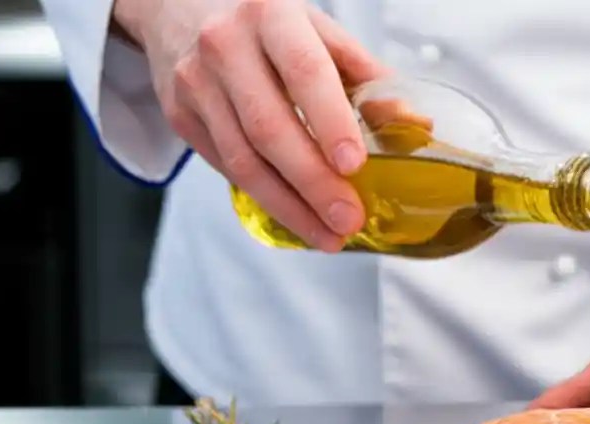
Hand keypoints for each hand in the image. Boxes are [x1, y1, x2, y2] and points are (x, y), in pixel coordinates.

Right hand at [112, 0, 388, 250]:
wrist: (176, 5)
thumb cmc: (262, 19)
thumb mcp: (315, 29)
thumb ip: (364, 74)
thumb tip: (414, 124)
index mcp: (271, 15)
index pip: (304, 72)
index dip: (330, 122)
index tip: (354, 165)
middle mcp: (226, 46)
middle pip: (270, 129)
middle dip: (313, 183)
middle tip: (348, 218)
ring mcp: (196, 84)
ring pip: (243, 159)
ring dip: (289, 206)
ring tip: (327, 234)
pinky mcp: (181, 116)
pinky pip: (226, 168)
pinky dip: (264, 198)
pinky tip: (296, 216)